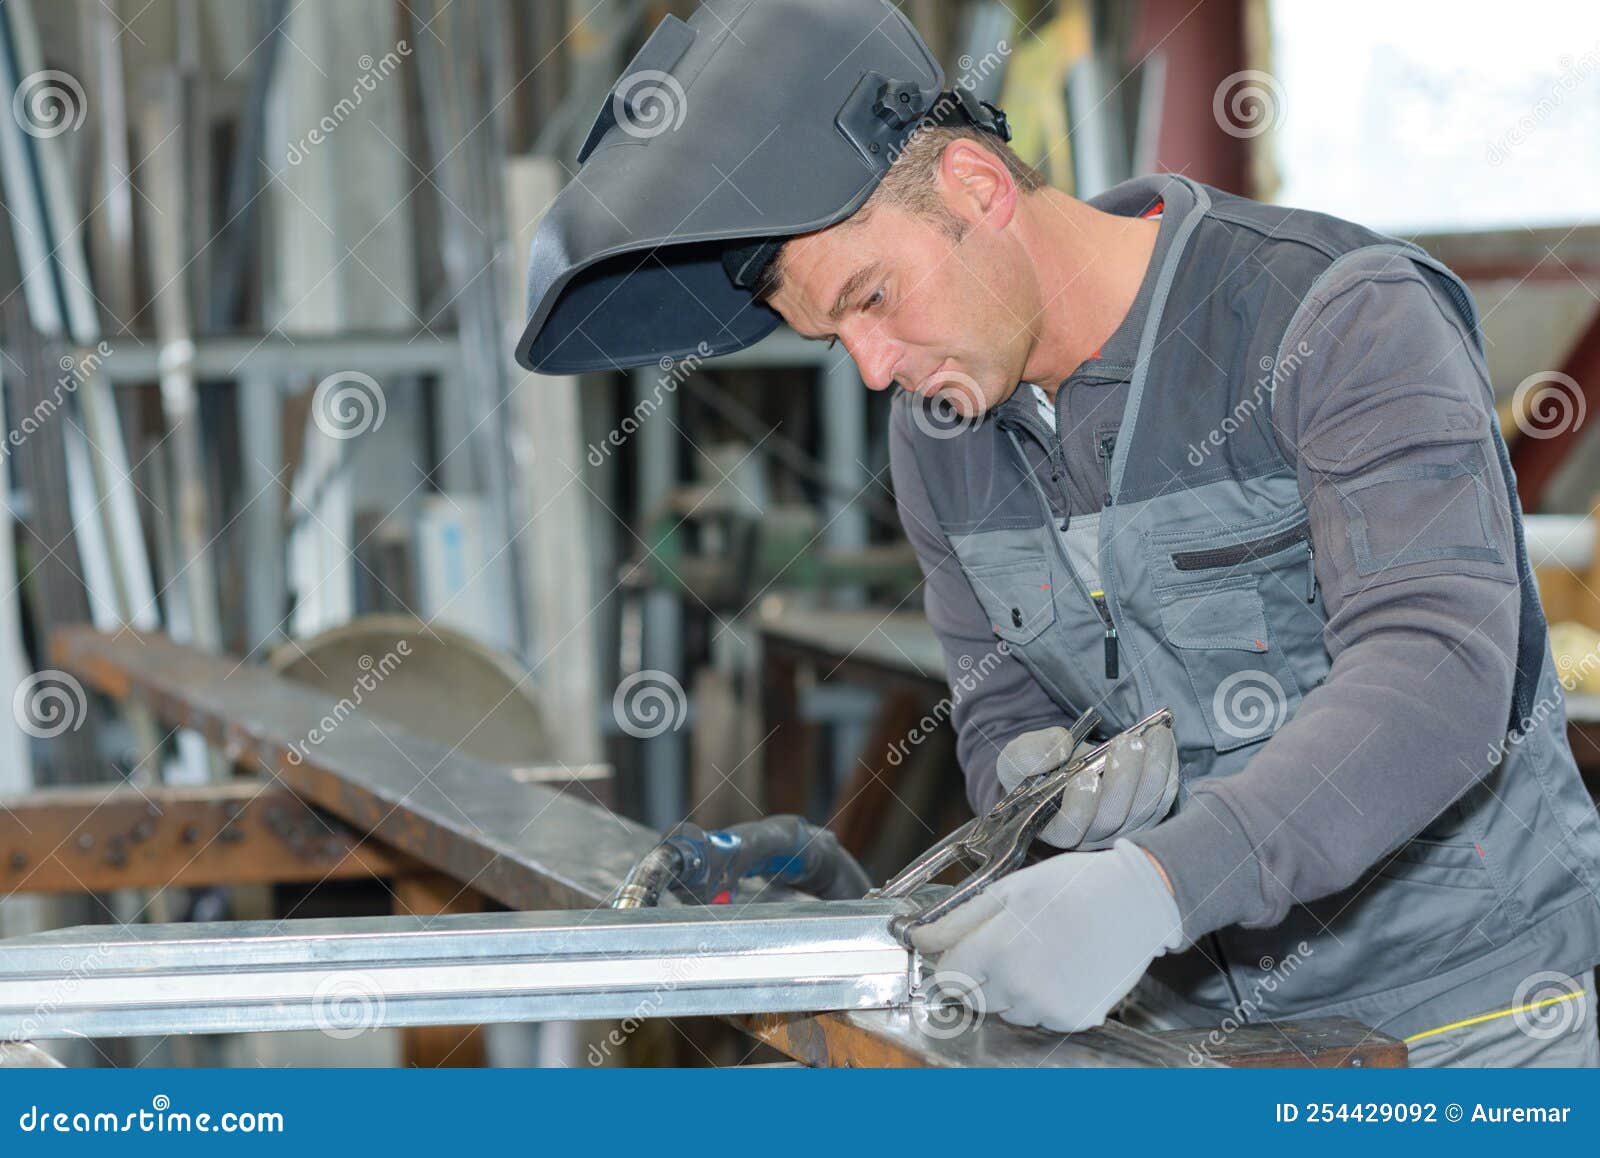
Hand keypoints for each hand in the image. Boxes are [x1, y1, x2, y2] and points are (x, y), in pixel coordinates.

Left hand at [909, 840, 1184, 1033]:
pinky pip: (1039, 1019)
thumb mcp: (1009, 890)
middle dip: (981, 976)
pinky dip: (1043, 1000)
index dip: (954, 959)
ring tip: (1042, 953)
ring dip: (1012, 990)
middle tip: (1010, 945)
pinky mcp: (1072, 1020)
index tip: (966, 949)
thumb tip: (918, 938)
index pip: (948, 975)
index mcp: (996, 950)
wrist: (1137, 902)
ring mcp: (1047, 1008)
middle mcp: (1019, 987)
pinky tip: (1061, 969)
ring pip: (1006, 1011)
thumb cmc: (1075, 888)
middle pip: (973, 998)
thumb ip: (958, 920)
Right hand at [995, 720, 1179, 848]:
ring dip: (1152, 770)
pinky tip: (1163, 738)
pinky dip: (1166, 766)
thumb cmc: (1035, 768)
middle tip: (1128, 742)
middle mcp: (1091, 836)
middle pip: (1113, 818)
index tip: (1084, 776)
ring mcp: (1122, 828)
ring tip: (1151, 735)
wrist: (1060, 767)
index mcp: (1053, 828)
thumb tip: (1061, 748)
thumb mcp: (1017, 758)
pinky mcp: (1146, 814)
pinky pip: (1162, 796)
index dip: (1079, 807)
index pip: (1068, 830)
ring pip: (1144, 808)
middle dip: (1124, 778)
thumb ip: (1029, 754)